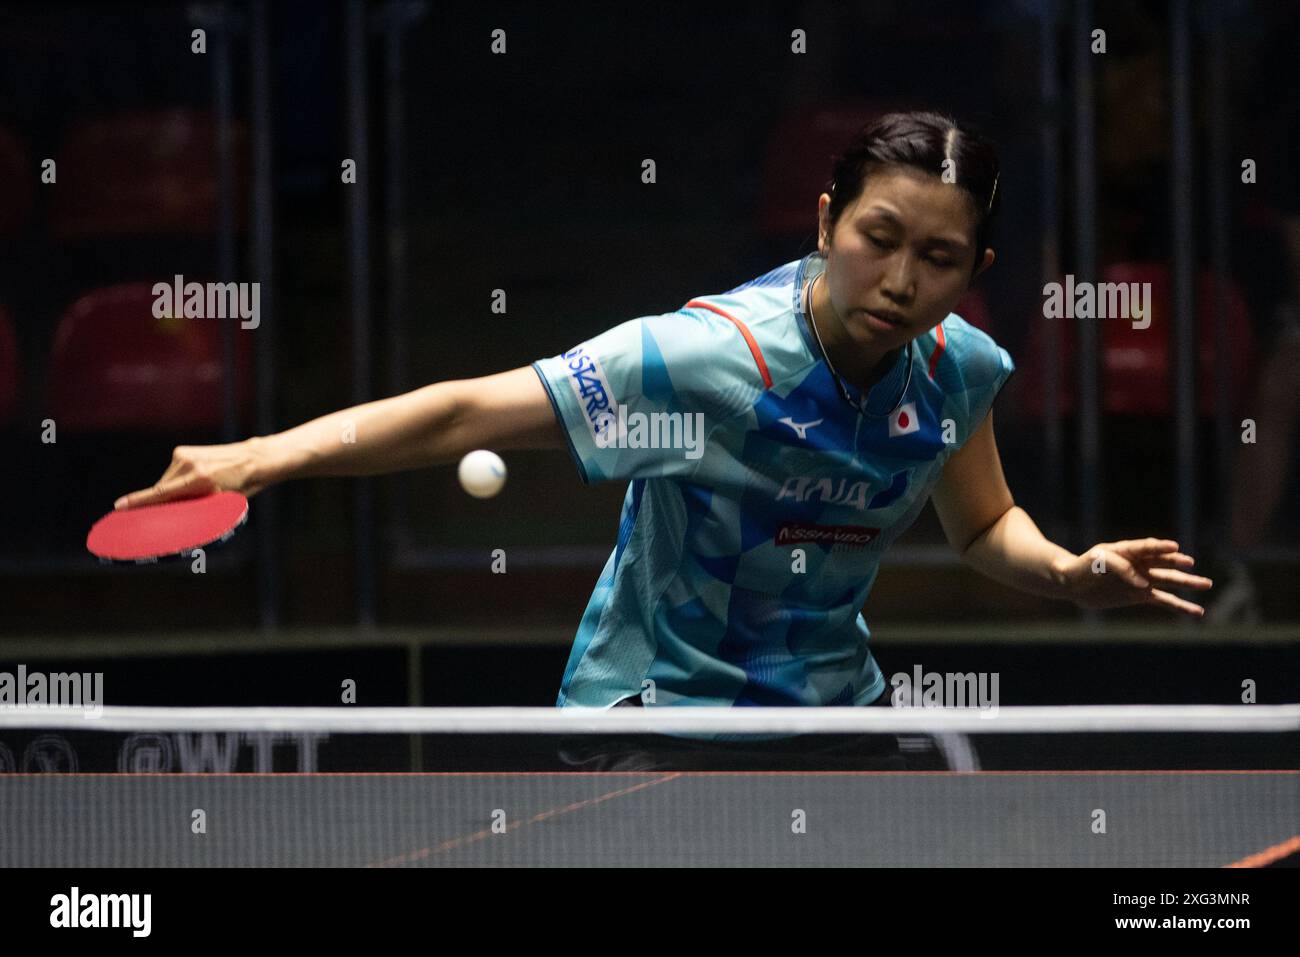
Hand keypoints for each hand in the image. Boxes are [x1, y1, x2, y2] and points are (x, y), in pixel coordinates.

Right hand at [113, 437, 270, 509]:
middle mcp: (188, 464)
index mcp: (199, 479)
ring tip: (196, 490)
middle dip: (163, 502)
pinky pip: (171, 472)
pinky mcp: (181, 451)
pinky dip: (176, 480)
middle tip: (176, 509)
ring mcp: (183, 455)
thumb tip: (171, 518)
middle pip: (161, 490)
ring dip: (172, 490)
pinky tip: (194, 479)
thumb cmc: (241, 487)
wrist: (253, 461)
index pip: (161, 494)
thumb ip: (194, 508)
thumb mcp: (219, 504)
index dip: (138, 501)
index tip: (119, 506)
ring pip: (165, 481)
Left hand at [1053, 538, 1212, 616]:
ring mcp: (1143, 579)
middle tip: (1191, 565)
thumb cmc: (1083, 566)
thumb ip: (1120, 568)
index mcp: (1127, 549)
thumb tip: (1143, 584)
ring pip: (1170, 580)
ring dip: (1188, 583)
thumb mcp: (1097, 561)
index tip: (1174, 547)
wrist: (1073, 583)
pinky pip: (1164, 600)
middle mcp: (1140, 563)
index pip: (1147, 547)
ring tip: (1207, 584)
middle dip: (1177, 563)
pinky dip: (1180, 606)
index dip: (1160, 547)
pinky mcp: (1141, 595)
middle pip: (1163, 562)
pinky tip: (1197, 611)